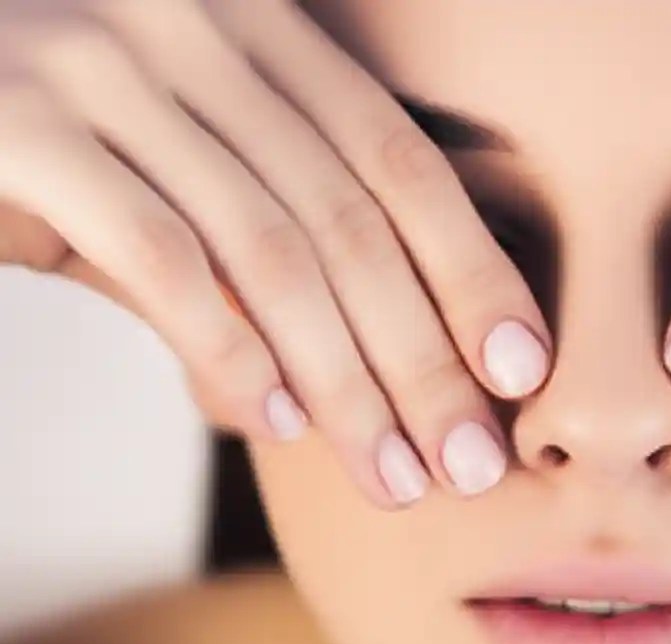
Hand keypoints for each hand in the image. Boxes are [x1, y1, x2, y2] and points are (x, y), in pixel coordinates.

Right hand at [0, 0, 550, 507]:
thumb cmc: (47, 144)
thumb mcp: (174, 173)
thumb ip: (261, 244)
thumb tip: (357, 378)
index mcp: (258, 27)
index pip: (399, 161)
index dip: (472, 271)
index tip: (524, 372)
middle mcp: (194, 26)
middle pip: (351, 219)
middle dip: (423, 358)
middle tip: (470, 463)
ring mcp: (103, 63)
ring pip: (270, 252)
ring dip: (347, 384)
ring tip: (393, 476)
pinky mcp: (16, 121)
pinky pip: (161, 258)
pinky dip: (230, 350)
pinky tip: (277, 424)